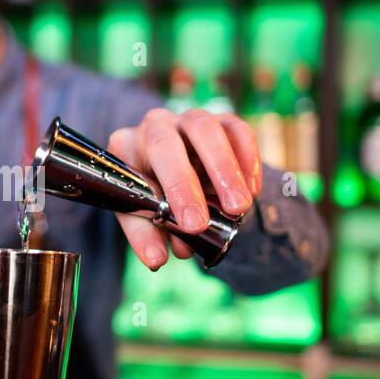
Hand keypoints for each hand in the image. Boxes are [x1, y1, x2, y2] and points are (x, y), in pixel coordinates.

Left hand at [107, 107, 261, 270]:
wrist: (181, 177)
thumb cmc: (156, 196)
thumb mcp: (144, 216)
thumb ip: (147, 235)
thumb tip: (157, 259)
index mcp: (126, 147)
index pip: (134, 166)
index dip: (165, 192)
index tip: (189, 226)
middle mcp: (154, 125)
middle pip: (165, 143)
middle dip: (186, 185)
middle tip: (202, 223)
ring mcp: (188, 119)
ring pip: (205, 129)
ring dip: (224, 171)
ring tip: (239, 208)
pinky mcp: (222, 120)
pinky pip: (237, 131)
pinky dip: (247, 160)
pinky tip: (252, 190)